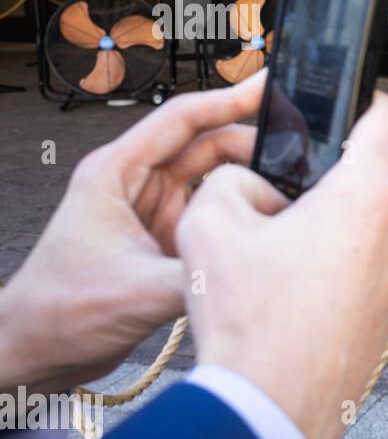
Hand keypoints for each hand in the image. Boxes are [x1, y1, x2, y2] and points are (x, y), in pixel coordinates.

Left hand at [0, 74, 268, 395]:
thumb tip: (259, 263)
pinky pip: (214, 217)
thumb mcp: (140, 291)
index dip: (229, 100)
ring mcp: (154, 214)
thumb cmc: (60, 311)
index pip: (182, 120)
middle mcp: (137, 186)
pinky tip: (269, 224)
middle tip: (301, 156)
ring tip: (293, 190)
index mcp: (116, 173)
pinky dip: (241, 216)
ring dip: (250, 183)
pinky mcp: (166, 243)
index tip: (269, 87)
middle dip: (253, 147)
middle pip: (207, 147)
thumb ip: (202, 275)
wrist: (36, 351)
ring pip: (215, 182)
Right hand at [175, 92, 387, 438]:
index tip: (342, 104)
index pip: (387, 119)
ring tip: (268, 265)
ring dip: (319, 233)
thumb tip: (247, 187)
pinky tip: (284, 299)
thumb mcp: (210, 226)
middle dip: (315, 186)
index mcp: (368, 198)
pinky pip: (359, 271)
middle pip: (362, 181)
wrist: (273, 412)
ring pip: (358, 230)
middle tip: (266, 209)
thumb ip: (229, 181)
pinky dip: (327, 272)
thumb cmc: (253, 327)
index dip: (362, 101)